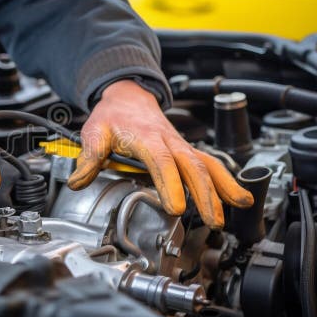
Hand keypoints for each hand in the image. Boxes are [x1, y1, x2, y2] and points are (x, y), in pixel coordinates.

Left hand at [67, 80, 252, 228]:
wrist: (127, 95)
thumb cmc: (113, 115)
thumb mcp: (94, 132)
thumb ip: (88, 158)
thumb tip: (77, 182)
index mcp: (147, 138)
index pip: (162, 163)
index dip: (172, 185)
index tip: (178, 207)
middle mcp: (170, 141)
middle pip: (192, 167)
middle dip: (206, 194)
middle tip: (213, 221)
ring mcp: (181, 145)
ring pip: (208, 165)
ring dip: (223, 188)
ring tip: (237, 209)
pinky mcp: (187, 150)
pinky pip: (211, 164)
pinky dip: (227, 180)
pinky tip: (239, 197)